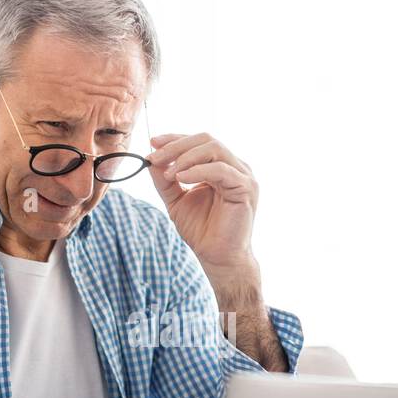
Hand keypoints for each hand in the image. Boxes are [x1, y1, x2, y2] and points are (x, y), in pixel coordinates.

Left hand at [148, 132, 259, 281]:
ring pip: (214, 149)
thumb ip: (165, 181)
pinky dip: (199, 170)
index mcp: (220, 166)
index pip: (198, 142)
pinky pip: (221, 170)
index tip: (152, 143)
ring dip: (186, 157)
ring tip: (168, 173)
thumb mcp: (176, 201)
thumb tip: (150, 160)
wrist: (217, 258)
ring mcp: (243, 176)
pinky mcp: (246, 188)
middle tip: (155, 157)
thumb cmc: (202, 231)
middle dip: (177, 145)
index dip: (175, 139)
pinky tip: (181, 177)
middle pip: (206, 139)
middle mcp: (234, 167)